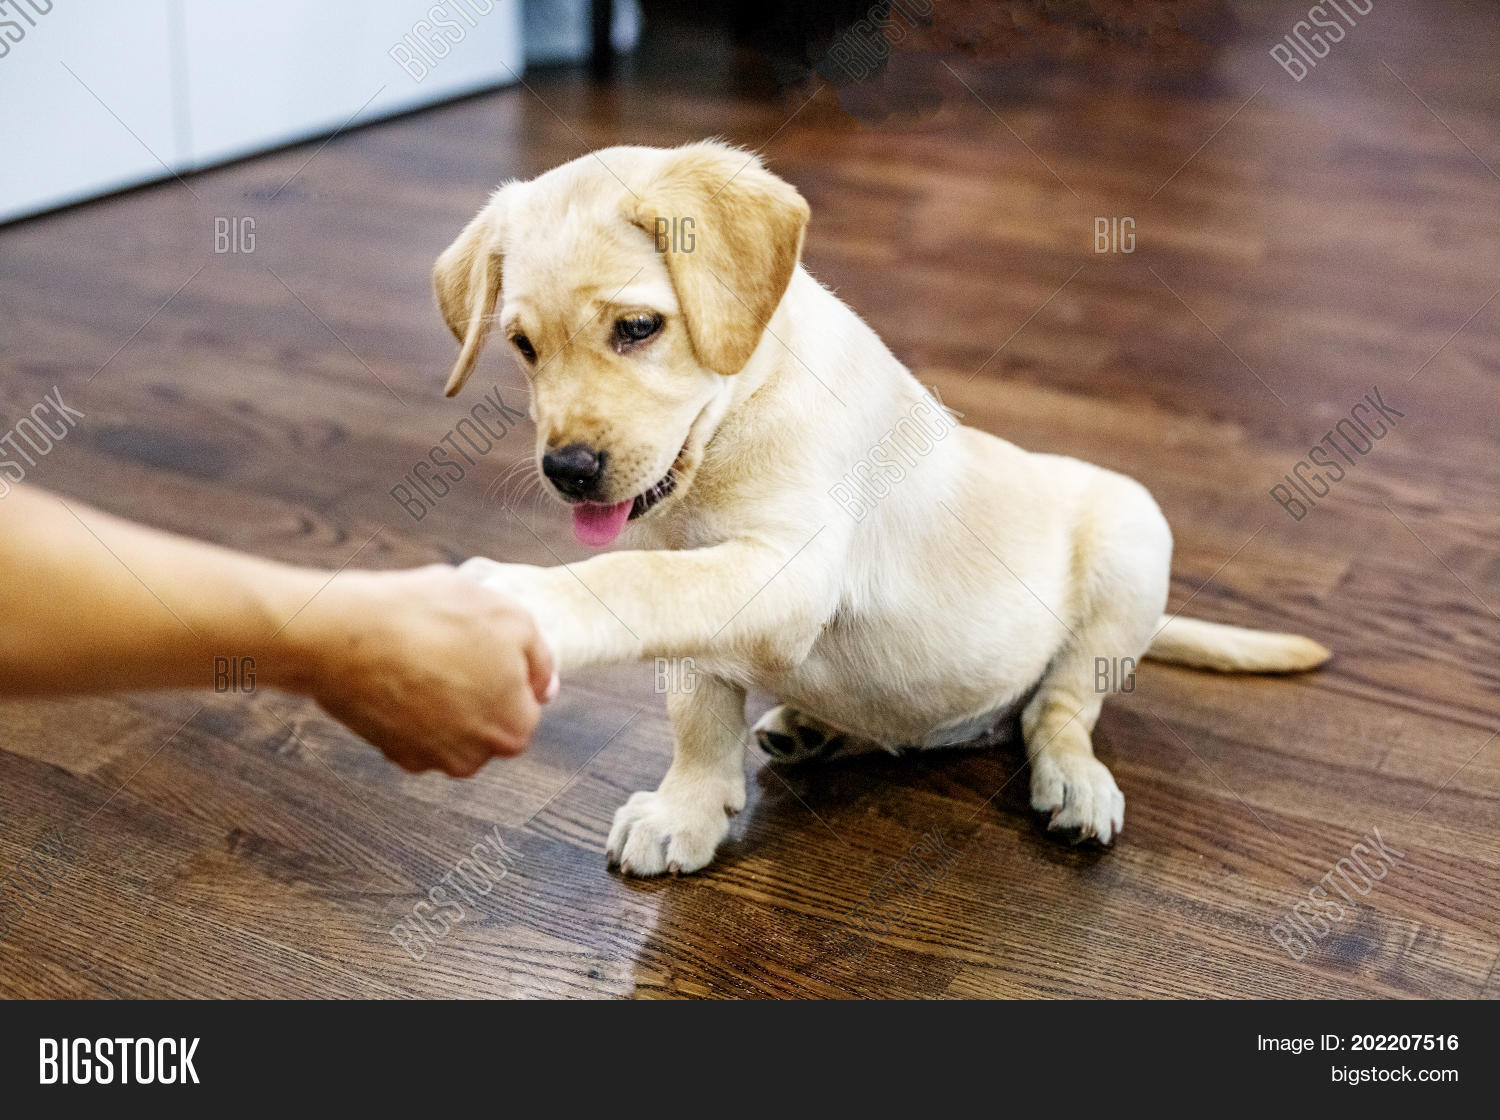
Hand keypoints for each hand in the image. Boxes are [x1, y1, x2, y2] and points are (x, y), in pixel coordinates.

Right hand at [284, 564, 556, 776]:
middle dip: (476, 685)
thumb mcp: (511, 616)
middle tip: (450, 644)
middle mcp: (473, 758)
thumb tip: (546, 687)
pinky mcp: (388, 751)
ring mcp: (427, 759)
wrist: (345, 635)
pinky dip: (408, 703)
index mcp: (513, 729)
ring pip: (450, 723)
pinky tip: (397, 669)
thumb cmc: (432, 618)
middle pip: (487, 717)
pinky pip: (412, 726)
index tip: (480, 642)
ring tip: (423, 652)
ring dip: (442, 695)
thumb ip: (540, 657)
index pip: (525, 702)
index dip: (507, 666)